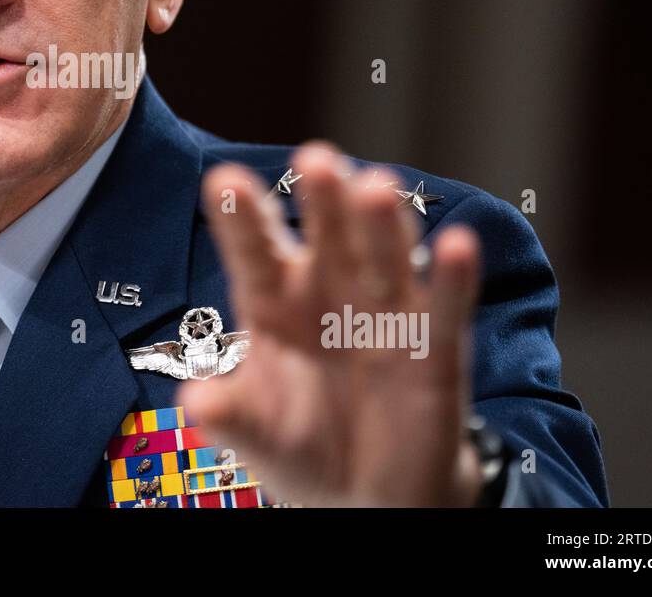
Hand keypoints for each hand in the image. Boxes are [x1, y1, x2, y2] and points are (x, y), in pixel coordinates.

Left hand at [180, 142, 483, 506]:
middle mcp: (330, 292)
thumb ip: (233, 414)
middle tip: (315, 159)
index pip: (255, 253)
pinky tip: (457, 246)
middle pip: (326, 236)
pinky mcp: (436, 346)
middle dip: (322, 200)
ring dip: (381, 224)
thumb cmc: (302, 444)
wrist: (368, 493)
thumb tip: (195, 403)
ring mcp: (385, 312)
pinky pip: (445, 307)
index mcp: (275, 302)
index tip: (223, 180)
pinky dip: (453, 277)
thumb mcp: (259, 434)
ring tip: (376, 187)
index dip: (241, 220)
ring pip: (383, 256)